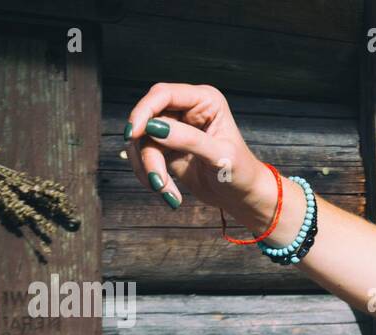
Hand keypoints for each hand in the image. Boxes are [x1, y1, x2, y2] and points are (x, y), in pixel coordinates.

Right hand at [123, 82, 268, 220]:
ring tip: (166, 191)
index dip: (144, 110)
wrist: (242, 197)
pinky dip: (150, 176)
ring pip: (141, 141)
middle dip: (147, 151)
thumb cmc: (241, 173)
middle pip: (147, 119)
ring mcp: (174, 129)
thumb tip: (154, 128)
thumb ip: (189, 139)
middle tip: (156, 179)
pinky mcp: (166, 148)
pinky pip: (143, 156)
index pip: (163, 94)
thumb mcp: (220, 156)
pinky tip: (169, 194)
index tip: (133, 133)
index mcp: (204, 101)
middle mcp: (186, 109)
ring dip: (149, 168)